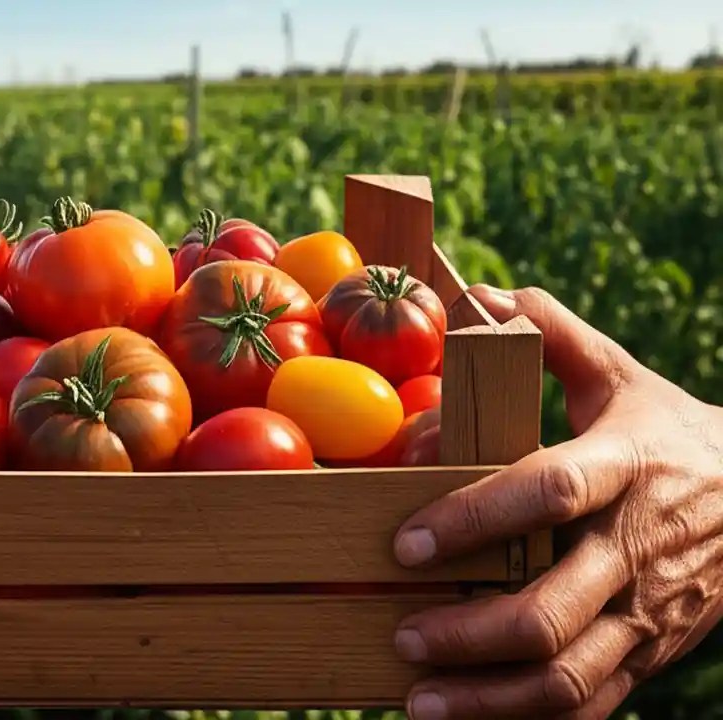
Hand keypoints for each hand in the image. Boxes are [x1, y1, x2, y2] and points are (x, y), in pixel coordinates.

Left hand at [392, 285, 722, 719]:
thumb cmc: (670, 434)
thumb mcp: (622, 378)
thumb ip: (555, 337)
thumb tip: (481, 296)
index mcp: (624, 467)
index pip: (547, 494)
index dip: (474, 520)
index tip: (406, 544)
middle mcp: (636, 546)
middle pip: (552, 609)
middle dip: (467, 633)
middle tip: (401, 632)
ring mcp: (648, 610)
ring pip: (569, 675)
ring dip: (488, 696)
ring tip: (417, 699)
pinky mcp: (653, 652)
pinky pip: (594, 704)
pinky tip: (468, 718)